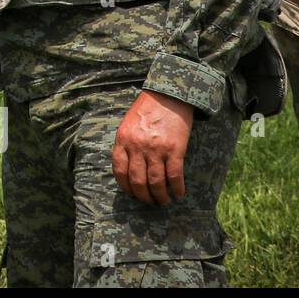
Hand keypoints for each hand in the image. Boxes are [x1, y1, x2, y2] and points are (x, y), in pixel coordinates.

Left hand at [111, 90, 193, 204]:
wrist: (168, 95)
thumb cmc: (147, 110)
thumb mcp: (128, 125)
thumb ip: (126, 144)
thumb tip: (128, 168)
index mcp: (123, 140)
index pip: (120, 171)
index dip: (126, 186)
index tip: (132, 193)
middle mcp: (137, 147)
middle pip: (138, 180)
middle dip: (143, 196)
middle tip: (149, 202)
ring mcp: (156, 149)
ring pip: (156, 182)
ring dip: (160, 196)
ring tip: (163, 201)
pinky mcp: (175, 149)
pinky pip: (175, 175)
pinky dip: (176, 188)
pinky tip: (178, 194)